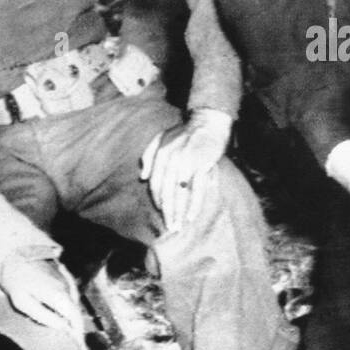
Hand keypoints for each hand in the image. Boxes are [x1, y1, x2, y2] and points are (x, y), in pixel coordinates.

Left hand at [0, 255, 81, 330]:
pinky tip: (56, 308)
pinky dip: (65, 303)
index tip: (76, 342)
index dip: (77, 331)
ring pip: (73, 301)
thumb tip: (62, 327)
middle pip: (75, 310)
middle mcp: (67, 285)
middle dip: (73, 323)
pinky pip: (69, 293)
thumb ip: (44, 316)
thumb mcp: (23, 302)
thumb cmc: (15, 280)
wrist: (12, 254)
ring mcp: (67, 278)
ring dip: (68, 313)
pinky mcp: (64, 274)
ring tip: (60, 324)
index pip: (75, 317)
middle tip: (67, 337)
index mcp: (58, 294)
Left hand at [139, 109, 232, 231]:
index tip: (161, 211)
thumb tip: (142, 177)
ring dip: (179, 212)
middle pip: (166, 192)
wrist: (207, 122)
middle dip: (168, 212)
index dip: (158, 199)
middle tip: (170, 227)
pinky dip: (194, 204)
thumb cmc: (184, 133)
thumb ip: (149, 156)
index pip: (155, 183)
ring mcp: (187, 162)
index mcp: (160, 154)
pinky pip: (197, 189)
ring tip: (178, 226)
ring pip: (180, 193)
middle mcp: (172, 159)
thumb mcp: (161, 139)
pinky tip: (191, 216)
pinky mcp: (202, 164)